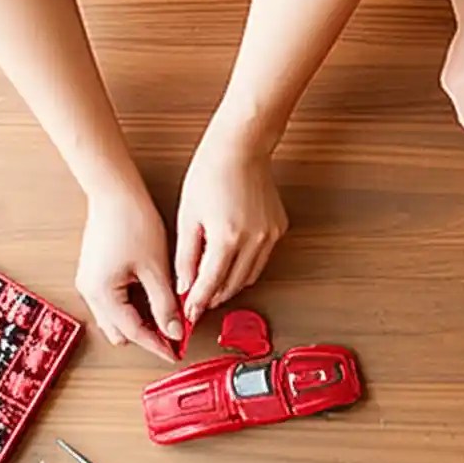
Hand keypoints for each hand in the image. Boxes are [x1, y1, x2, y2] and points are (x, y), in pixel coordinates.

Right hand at [75, 190, 181, 361]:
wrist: (114, 192)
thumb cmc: (131, 222)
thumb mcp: (155, 269)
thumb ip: (165, 304)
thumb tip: (175, 332)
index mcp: (102, 294)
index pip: (134, 332)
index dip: (158, 345)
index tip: (177, 353)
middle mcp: (90, 292)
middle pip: (121, 330)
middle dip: (148, 335)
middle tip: (176, 333)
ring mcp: (90, 283)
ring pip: (117, 318)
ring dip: (141, 320)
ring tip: (169, 313)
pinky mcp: (96, 274)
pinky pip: (115, 302)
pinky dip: (134, 306)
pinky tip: (154, 297)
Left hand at [176, 124, 288, 322]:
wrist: (241, 147)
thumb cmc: (211, 172)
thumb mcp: (187, 216)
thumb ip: (186, 256)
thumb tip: (185, 285)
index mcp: (227, 238)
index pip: (210, 284)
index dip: (198, 303)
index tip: (190, 314)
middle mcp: (254, 240)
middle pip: (233, 285)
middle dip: (214, 297)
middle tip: (199, 303)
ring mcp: (270, 236)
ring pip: (250, 276)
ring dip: (231, 285)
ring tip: (212, 285)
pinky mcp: (278, 229)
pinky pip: (261, 259)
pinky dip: (245, 267)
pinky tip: (231, 263)